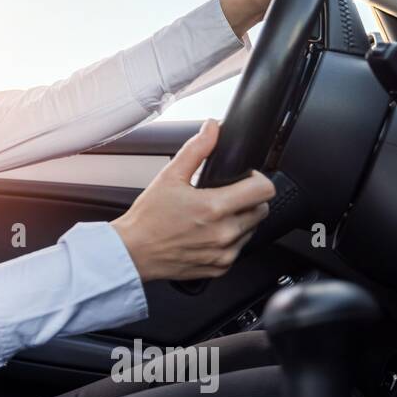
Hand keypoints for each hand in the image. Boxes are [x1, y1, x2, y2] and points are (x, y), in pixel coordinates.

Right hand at [110, 120, 275, 280]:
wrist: (132, 252)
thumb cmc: (147, 218)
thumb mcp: (169, 176)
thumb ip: (196, 149)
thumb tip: (212, 128)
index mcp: (214, 207)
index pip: (264, 190)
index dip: (257, 179)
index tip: (245, 179)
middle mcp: (224, 233)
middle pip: (262, 210)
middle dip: (248, 200)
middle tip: (225, 197)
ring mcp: (223, 253)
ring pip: (251, 230)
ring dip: (240, 221)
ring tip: (213, 217)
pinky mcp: (220, 268)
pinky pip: (238, 250)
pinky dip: (229, 241)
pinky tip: (208, 234)